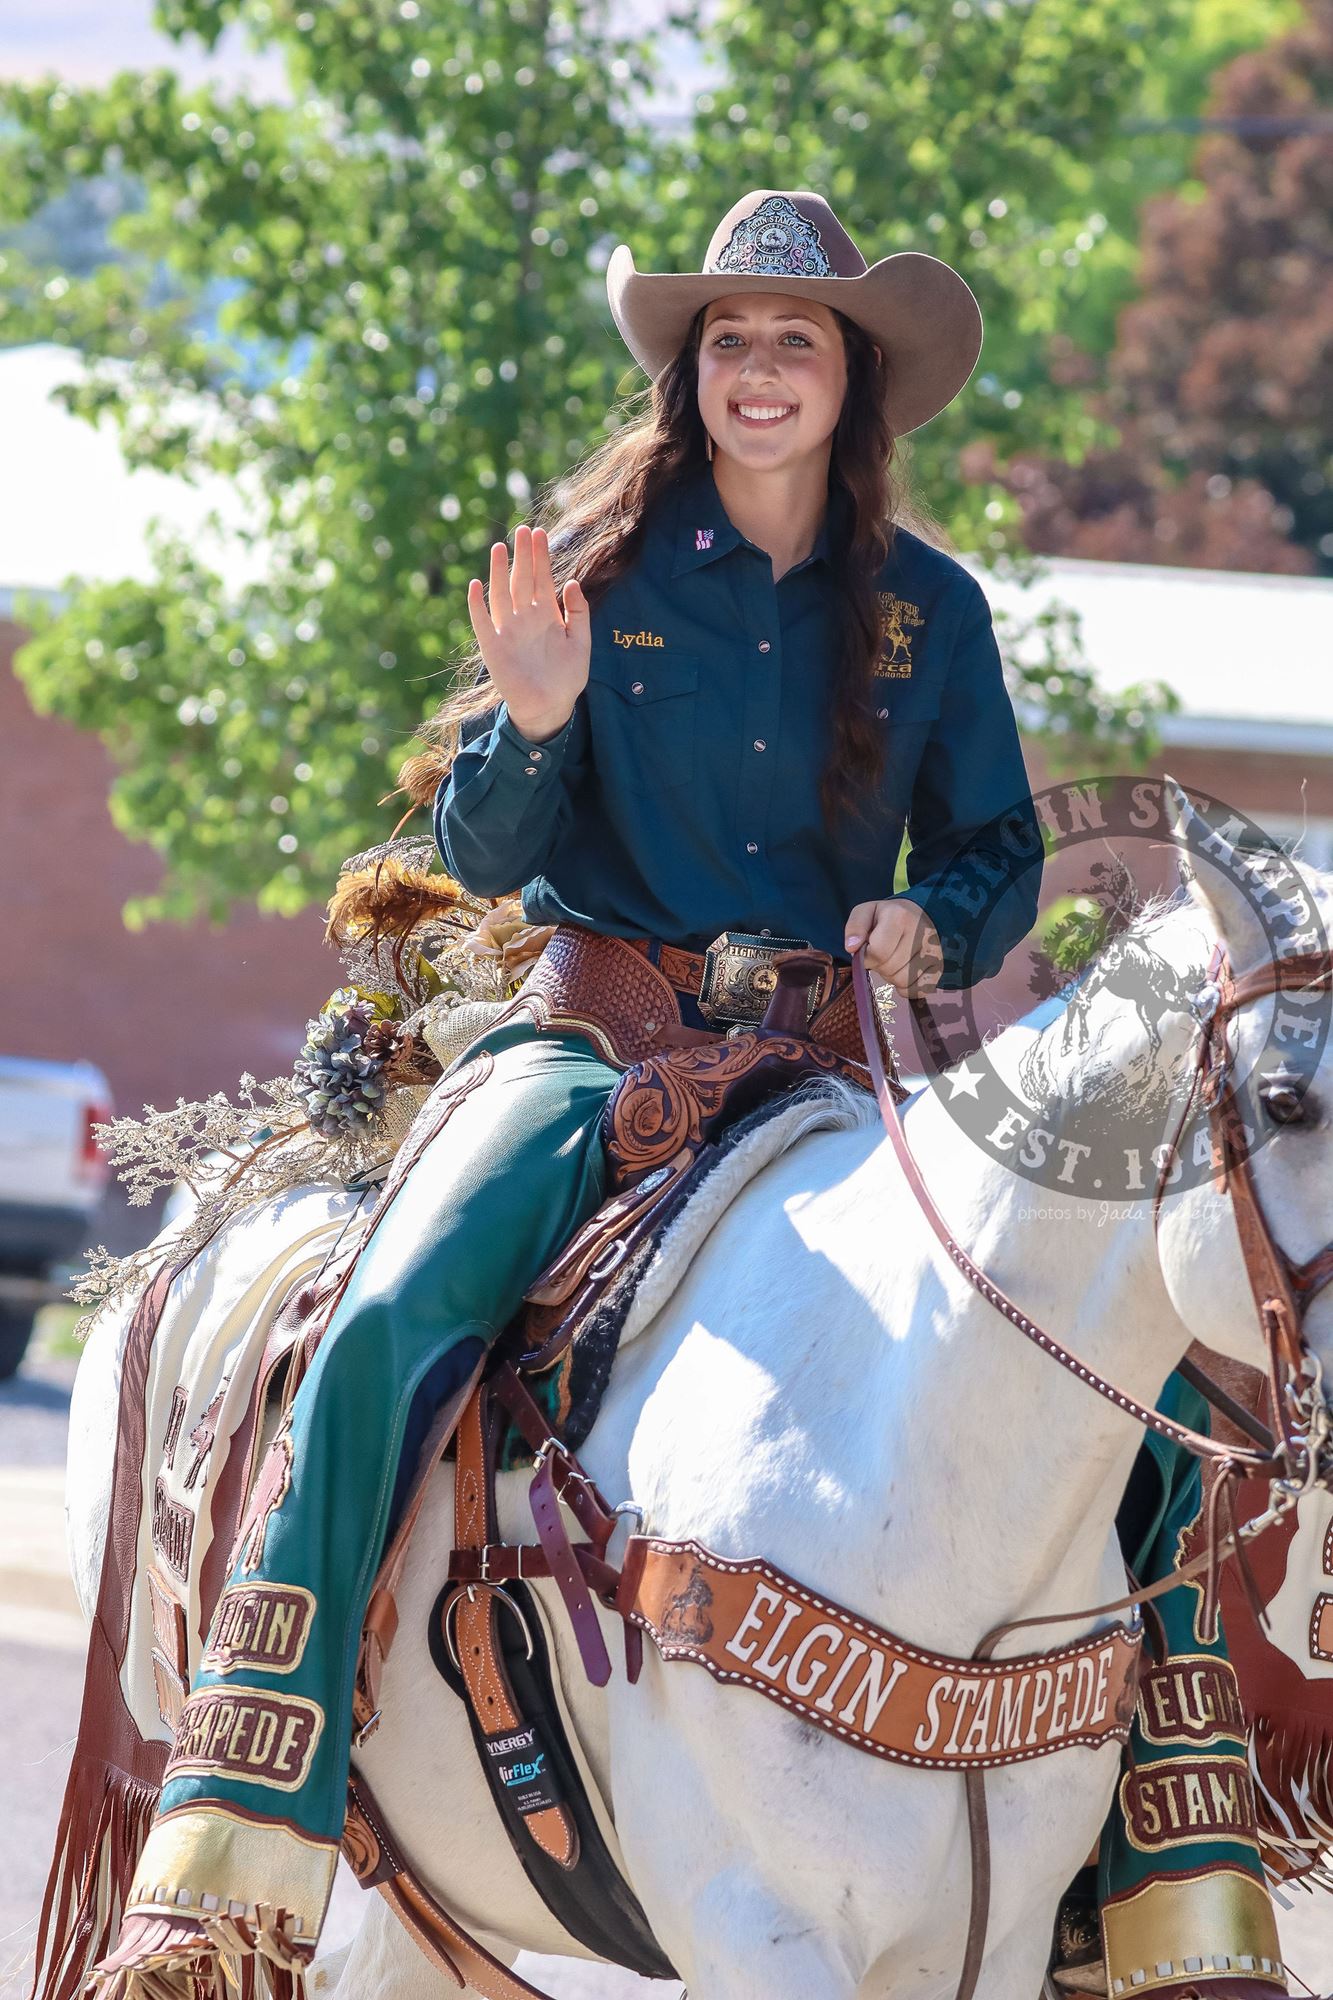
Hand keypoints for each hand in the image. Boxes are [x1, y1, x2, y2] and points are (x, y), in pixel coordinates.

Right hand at [466, 522, 589, 740]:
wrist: (550, 708)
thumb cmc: (566, 677)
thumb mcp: (581, 643)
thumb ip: (579, 613)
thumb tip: (572, 582)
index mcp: (547, 615)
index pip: (542, 578)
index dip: (540, 556)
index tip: (540, 533)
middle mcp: (525, 618)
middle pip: (522, 580)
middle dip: (523, 555)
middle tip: (523, 529)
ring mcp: (508, 630)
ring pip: (501, 594)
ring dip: (499, 571)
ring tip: (500, 547)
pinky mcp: (493, 647)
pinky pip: (482, 622)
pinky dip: (477, 605)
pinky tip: (476, 585)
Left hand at [845, 897, 942, 994]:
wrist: (922, 915)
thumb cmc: (889, 917)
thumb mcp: (867, 912)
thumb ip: (855, 927)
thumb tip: (852, 947)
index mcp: (899, 916)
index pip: (878, 952)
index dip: (868, 956)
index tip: (870, 948)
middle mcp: (921, 933)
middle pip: (890, 969)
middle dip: (880, 966)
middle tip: (884, 953)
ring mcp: (934, 952)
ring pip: (902, 981)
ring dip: (892, 977)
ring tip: (895, 960)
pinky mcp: (939, 968)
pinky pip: (918, 990)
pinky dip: (907, 987)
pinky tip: (906, 971)